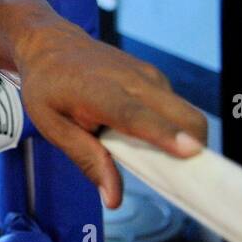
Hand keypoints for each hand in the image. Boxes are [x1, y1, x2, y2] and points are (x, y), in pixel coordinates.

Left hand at [13, 22, 207, 208]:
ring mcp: (148, 74)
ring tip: (147, 150)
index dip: (164, 134)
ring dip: (181, 139)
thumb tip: (113, 198)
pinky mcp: (156, 76)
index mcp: (98, 91)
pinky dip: (172, 126)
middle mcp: (130, 79)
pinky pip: (177, 108)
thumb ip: (86, 158)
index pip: (136, 115)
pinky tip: (142, 130)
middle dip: (193, 148)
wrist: (51, 43)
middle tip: (179, 176)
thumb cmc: (48, 85)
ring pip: (186, 114)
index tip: (190, 151)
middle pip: (182, 115)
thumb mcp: (51, 125)